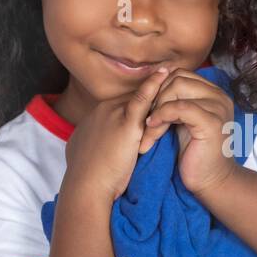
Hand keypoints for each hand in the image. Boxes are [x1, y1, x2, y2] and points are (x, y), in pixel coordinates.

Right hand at [63, 67, 169, 203]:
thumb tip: (95, 147)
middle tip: (169, 75)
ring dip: (155, 83)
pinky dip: (153, 85)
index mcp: (96, 117)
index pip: (121, 104)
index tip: (151, 96)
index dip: (138, 102)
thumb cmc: (88, 178)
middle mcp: (103, 110)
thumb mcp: (86, 154)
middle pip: (131, 98)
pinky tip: (165, 74)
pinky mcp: (125, 123)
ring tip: (169, 69)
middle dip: (149, 93)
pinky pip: (141, 99)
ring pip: (138, 96)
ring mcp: (113, 113)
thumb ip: (94, 144)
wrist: (86, 186)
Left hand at [138, 68, 236, 194]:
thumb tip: (152, 82)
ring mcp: (218, 107)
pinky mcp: (212, 122)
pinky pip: (180, 107)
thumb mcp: (181, 121)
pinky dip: (161, 116)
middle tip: (147, 123)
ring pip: (177, 88)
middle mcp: (219, 95)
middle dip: (156, 98)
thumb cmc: (193, 153)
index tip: (149, 112)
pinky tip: (153, 130)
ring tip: (150, 131)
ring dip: (156, 108)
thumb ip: (174, 101)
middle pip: (177, 77)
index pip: (180, 74)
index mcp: (213, 93)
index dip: (159, 89)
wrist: (209, 181)